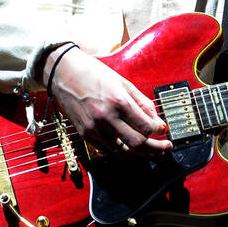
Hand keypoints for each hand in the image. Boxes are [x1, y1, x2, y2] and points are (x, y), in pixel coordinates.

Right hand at [43, 47, 171, 156]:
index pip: (146, 127)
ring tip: (153, 151)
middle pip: (137, 143)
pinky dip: (123, 152)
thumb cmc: (93, 73)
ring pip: (123, 152)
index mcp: (118, 101)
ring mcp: (94, 129)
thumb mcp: (123, 83)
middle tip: (165, 146)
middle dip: (156, 148)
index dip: (159, 131)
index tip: (163, 129)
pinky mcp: (85, 135)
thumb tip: (157, 121)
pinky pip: (108, 151)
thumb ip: (142, 103)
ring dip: (141, 153)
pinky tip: (132, 148)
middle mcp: (106, 118)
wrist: (62, 72)